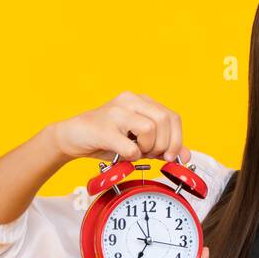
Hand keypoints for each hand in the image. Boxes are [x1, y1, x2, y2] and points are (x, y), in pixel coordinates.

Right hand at [51, 91, 191, 163]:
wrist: (73, 137)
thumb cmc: (106, 138)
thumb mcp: (139, 142)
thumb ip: (162, 147)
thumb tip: (186, 156)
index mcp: (141, 101)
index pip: (172, 117)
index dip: (177, 139)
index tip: (170, 156)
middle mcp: (130, 100)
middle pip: (164, 120)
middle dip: (163, 144)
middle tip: (151, 155)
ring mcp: (116, 112)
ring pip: (150, 128)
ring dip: (146, 148)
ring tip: (134, 152)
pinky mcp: (103, 129)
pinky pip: (129, 146)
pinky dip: (131, 155)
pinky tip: (123, 154)